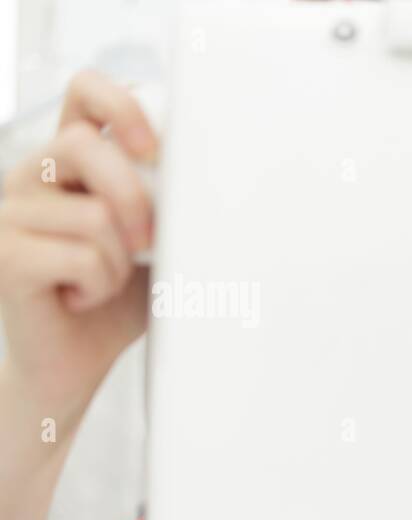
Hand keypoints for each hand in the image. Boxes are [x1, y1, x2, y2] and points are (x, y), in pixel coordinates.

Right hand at [0, 69, 156, 417]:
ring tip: (103, 281)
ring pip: (92, 214)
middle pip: (83, 147)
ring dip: (119, 261)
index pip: (85, 91)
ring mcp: (9, 213)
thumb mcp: (157, 245)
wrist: (74, 364)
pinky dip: (99, 286)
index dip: (121, 106)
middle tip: (146, 243)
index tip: (154, 150)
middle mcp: (31, 175)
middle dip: (134, 199)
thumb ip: (171, 208)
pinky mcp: (5, 256)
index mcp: (69, 160)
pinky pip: (77, 256)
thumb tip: (220, 188)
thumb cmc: (119, 300)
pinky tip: (80, 297)